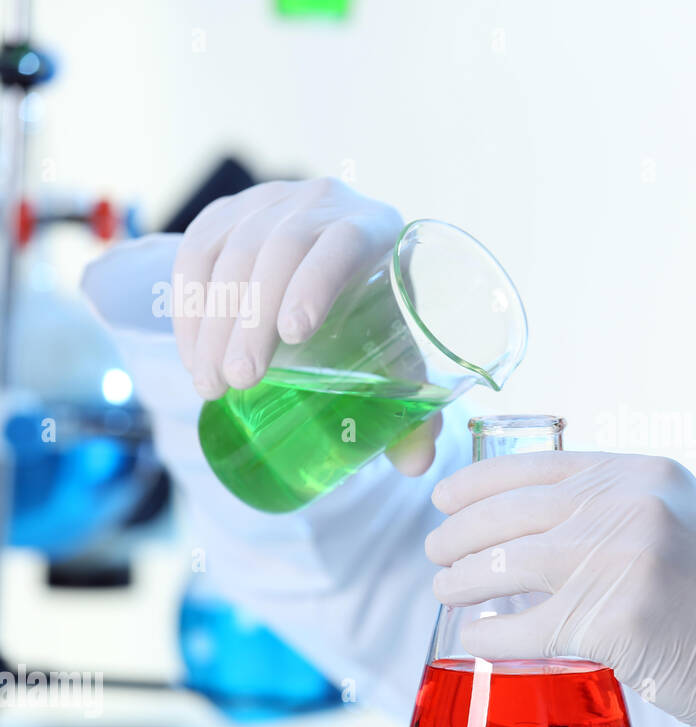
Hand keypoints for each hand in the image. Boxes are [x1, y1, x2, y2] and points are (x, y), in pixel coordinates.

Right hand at [171, 177, 438, 475]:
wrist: (350, 253)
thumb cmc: (382, 311)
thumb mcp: (402, 347)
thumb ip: (416, 406)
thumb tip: (417, 466)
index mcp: (375, 227)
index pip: (342, 243)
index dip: (316, 281)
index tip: (295, 333)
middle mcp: (321, 203)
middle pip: (277, 251)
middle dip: (251, 319)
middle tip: (240, 382)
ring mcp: (268, 202)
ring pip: (230, 253)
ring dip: (213, 322)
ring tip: (211, 382)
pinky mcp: (227, 213)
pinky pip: (195, 251)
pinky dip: (188, 305)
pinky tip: (191, 351)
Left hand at [424, 452, 695, 726]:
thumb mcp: (681, 518)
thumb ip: (620, 503)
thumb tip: (534, 509)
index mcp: (643, 471)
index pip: (536, 466)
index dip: (477, 482)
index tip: (443, 498)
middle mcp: (630, 505)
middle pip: (510, 514)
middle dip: (458, 535)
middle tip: (436, 553)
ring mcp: (620, 561)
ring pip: (506, 566)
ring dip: (460, 580)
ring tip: (445, 590)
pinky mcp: (613, 621)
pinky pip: (524, 628)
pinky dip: (488, 635)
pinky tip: (474, 638)